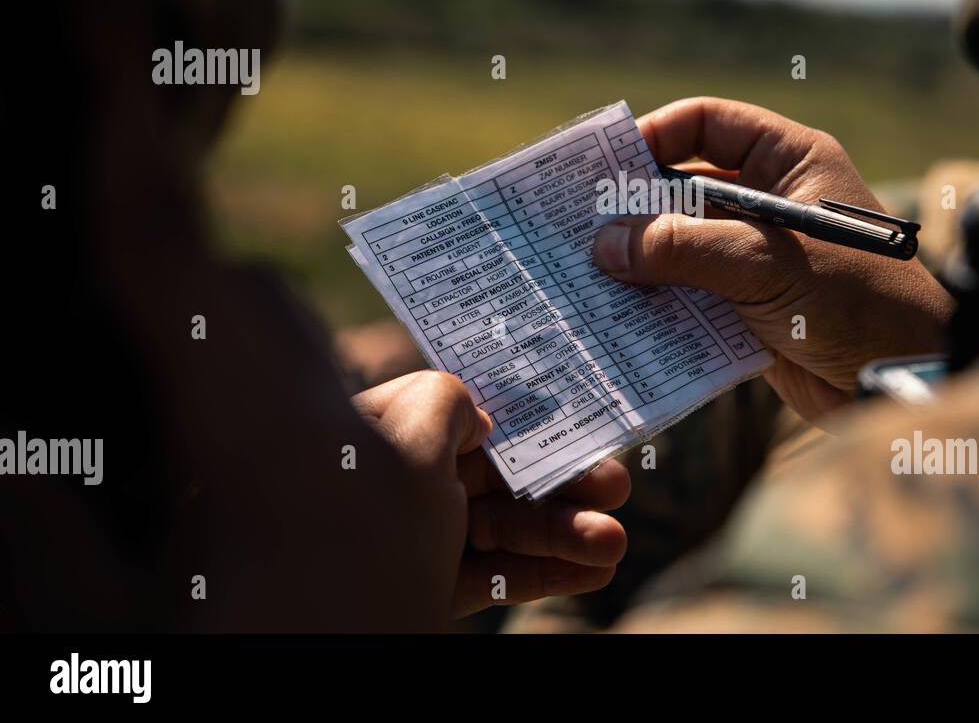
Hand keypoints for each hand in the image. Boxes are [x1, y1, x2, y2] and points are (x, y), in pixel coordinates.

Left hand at [353, 371, 628, 621]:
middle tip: (618, 485)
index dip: (527, 419)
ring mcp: (410, 539)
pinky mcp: (424, 587)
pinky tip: (593, 572)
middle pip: (495, 474)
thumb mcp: (410, 428)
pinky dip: (543, 573)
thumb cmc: (356, 510)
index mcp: (383, 428)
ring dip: (564, 534)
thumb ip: (450, 400)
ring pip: (501, 528)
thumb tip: (479, 421)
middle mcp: (395, 480)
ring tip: (614, 543)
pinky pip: (491, 575)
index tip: (581, 425)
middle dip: (561, 483)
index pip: (465, 413)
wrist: (321, 617)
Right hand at [593, 97, 953, 425]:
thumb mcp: (765, 263)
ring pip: (681, 245)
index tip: (605, 168)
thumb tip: (604, 245)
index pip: (708, 124)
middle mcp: (769, 202)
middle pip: (684, 187)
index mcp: (789, 162)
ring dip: (639, 261)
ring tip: (582, 274)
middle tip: (574, 226)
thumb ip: (683, 249)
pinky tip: (615, 316)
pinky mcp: (749, 308)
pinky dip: (656, 304)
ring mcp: (757, 256)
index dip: (655, 136)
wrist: (907, 382)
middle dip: (633, 207)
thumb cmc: (857, 302)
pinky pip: (690, 296)